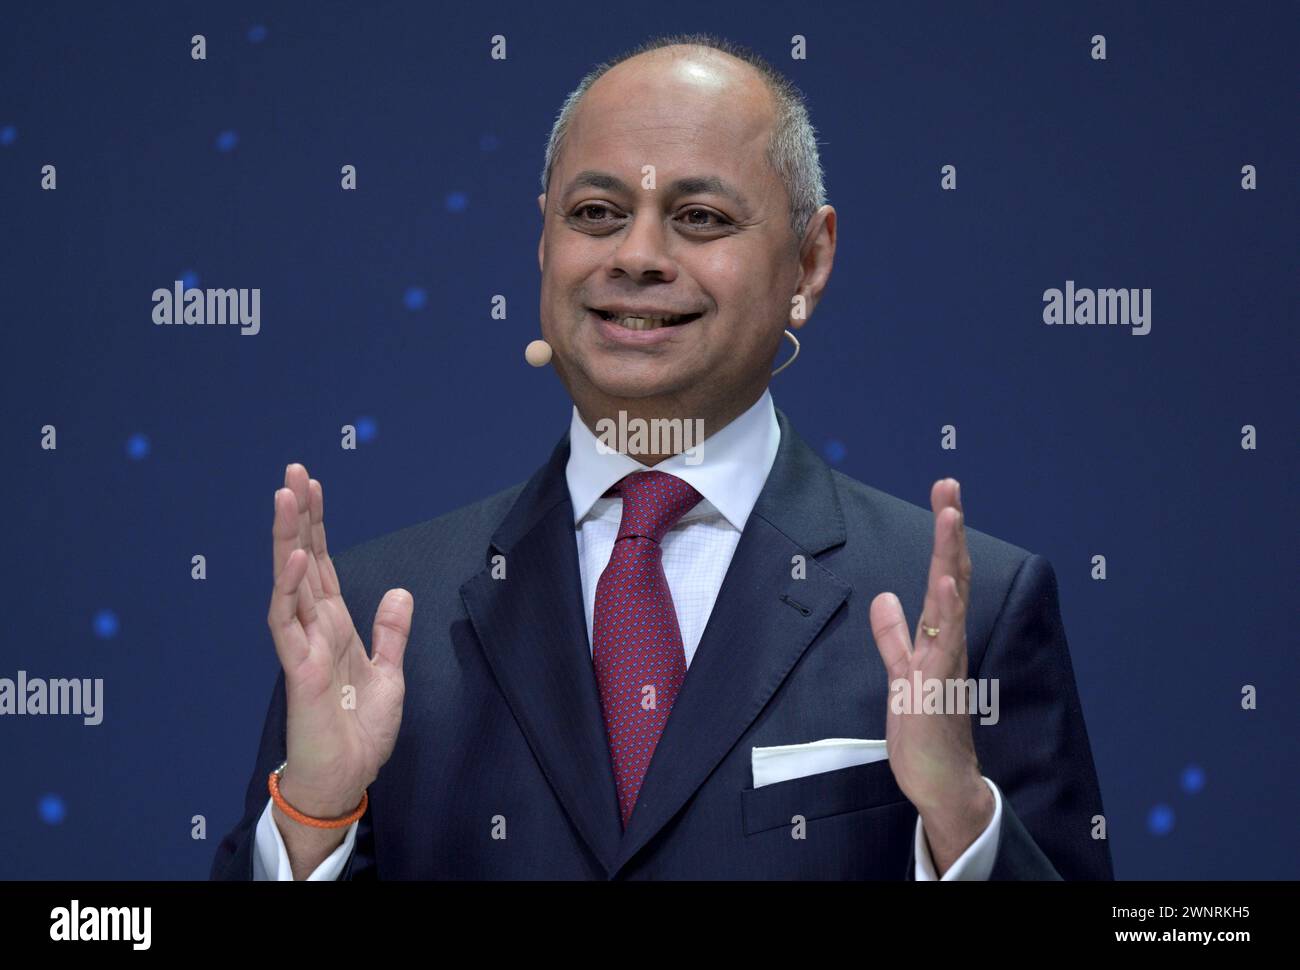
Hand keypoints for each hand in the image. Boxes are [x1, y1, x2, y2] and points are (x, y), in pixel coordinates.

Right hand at [267, 463, 412, 818]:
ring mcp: (302, 644)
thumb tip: (397, 592)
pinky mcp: (297, 667)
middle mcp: (314, 627)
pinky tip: (296, 555)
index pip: (323, 564)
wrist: (347, 778)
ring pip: (289, 579)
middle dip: (298, 516)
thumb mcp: (389, 674)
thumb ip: (390, 633)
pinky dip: (290, 586)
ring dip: (287, 536)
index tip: (313, 486)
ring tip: (286, 494)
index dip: (318, 526)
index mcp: (335, 626)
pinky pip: (287, 620)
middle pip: (303, 560)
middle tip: (294, 471)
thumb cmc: (360, 732)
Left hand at [869, 478, 991, 870]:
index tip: (944, 497)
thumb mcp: (901, 674)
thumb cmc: (925, 732)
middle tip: (948, 484)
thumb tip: (885, 598)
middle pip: (951, 575)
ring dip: (949, 554)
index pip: (943, 577)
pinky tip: (944, 578)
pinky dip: (945, 607)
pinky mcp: (936, 684)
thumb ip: (893, 637)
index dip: (943, 537)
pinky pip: (942, 640)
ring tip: (950, 513)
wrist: (941, 783)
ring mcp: (945, 661)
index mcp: (938, 638)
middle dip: (949, 530)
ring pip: (951, 598)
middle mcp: (947, 642)